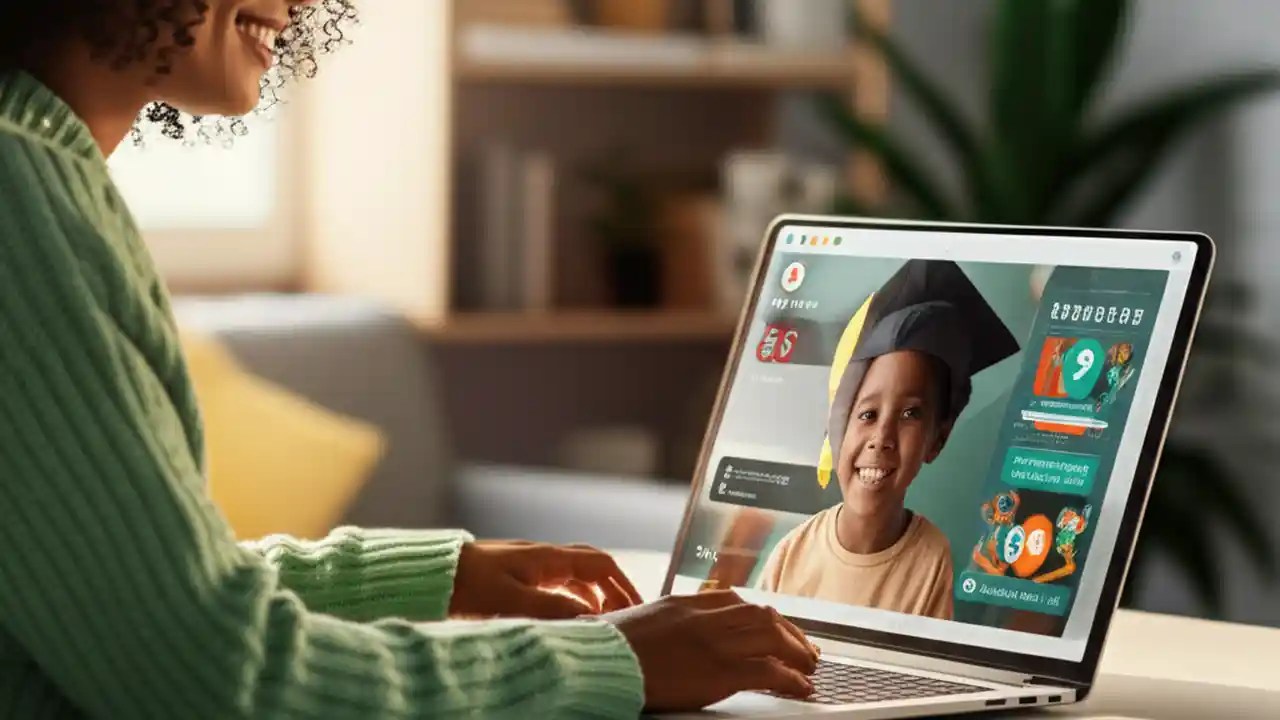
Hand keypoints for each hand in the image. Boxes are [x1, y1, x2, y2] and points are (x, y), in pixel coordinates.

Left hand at [449, 541, 642, 618]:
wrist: (434, 575)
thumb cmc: (468, 585)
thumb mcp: (511, 601)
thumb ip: (551, 609)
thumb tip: (589, 617)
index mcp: (548, 558)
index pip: (599, 564)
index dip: (622, 583)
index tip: (636, 605)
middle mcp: (544, 557)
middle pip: (593, 566)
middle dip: (614, 587)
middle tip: (628, 613)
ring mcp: (532, 565)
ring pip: (576, 576)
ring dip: (594, 594)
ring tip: (605, 619)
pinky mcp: (519, 576)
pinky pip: (558, 584)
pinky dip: (574, 598)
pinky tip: (573, 615)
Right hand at [601, 590, 819, 711]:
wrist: (598, 663)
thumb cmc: (605, 649)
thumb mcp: (634, 625)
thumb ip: (658, 626)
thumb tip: (661, 636)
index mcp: (682, 604)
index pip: (734, 601)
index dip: (761, 615)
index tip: (773, 625)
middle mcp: (703, 617)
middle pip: (761, 615)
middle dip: (789, 631)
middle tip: (803, 648)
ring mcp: (713, 642)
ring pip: (772, 636)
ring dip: (797, 652)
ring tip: (809, 667)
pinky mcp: (719, 672)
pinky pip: (768, 671)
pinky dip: (791, 679)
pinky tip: (800, 688)